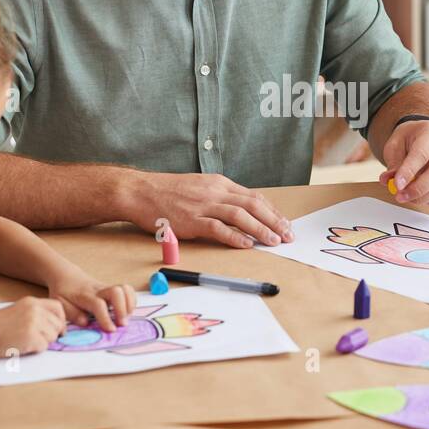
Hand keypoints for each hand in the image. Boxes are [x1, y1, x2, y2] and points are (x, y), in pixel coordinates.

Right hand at [0, 296, 66, 357]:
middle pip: (58, 324)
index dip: (60, 320)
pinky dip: (35, 350)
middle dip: (51, 334)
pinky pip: (44, 347)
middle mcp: (35, 310)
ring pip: (53, 337)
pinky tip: (23, 346)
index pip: (58, 307)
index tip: (58, 329)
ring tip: (26, 340)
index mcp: (32, 302)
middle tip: (37, 338)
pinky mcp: (31, 337)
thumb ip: (36, 313)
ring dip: (43, 342)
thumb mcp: (18, 310)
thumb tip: (56, 324)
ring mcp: (33, 323)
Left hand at [47, 268, 136, 331]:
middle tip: (121, 324)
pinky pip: (128, 291)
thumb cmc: (64, 292)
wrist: (68, 277)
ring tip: (125, 318)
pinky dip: (131, 302)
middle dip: (123, 309)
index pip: (98, 305)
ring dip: (130, 305)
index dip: (106, 318)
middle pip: (117, 292)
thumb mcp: (59, 303)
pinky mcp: (114, 289)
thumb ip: (72, 314)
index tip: (111, 330)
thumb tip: (86, 322)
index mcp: (85, 296)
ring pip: (126, 289)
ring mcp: (108, 288)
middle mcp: (99, 290)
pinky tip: (126, 312)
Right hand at [126, 172, 291, 248]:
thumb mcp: (199, 187)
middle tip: (288, 235)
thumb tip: (240, 211)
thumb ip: (219, 197)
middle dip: (274, 220)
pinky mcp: (191, 220)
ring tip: (274, 241)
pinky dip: (235, 237)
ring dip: (261, 229)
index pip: (253, 196)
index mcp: (219, 183)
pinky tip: (247, 244)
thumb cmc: (167, 192)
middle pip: (253, 205)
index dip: (272, 211)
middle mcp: (215, 191)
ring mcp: (203, 205)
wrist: (140, 191)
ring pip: (240, 215)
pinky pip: (217, 228)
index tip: (284, 222)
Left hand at [378, 119, 428, 205]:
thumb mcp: (395, 143)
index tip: (397, 184)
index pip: (422, 154)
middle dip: (417, 189)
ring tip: (406, 195)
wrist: (420, 137)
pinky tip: (419, 196)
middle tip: (400, 195)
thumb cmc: (409, 138)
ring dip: (423, 198)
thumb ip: (393, 162)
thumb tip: (388, 181)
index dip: (409, 171)